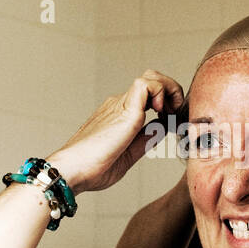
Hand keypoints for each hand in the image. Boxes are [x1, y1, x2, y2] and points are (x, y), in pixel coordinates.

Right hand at [47, 71, 184, 193]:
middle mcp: (119, 105)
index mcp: (119, 116)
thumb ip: (145, 141)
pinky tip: (161, 113)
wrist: (72, 170)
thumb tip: (162, 129)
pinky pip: (147, 84)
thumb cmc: (92, 169)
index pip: (148, 96)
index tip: (174, 122)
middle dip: (172, 92)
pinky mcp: (124, 109)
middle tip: (176, 114)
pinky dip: (161, 92)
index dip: (167, 103)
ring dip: (169, 89)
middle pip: (152, 81)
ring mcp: (120, 104)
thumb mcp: (129, 155)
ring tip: (171, 112)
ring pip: (151, 77)